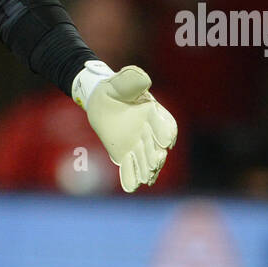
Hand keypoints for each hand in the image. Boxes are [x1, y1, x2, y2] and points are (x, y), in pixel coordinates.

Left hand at [75, 62, 177, 192]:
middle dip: (157, 155)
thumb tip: (144, 79)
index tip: (166, 141)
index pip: (165, 124)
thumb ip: (132, 80)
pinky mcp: (125, 154)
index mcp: (154, 113)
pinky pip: (130, 167)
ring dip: (146, 169)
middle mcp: (150, 131)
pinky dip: (130, 177)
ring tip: (146, 179)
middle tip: (156, 163)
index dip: (166, 132)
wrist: (100, 100)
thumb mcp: (121, 82)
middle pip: (157, 146)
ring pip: (145, 159)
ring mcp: (139, 145)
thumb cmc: (113, 89)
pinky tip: (131, 187)